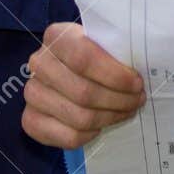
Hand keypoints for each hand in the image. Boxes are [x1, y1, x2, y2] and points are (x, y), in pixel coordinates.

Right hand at [22, 22, 145, 149]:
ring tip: (125, 111)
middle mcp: (39, 63)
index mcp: (57, 36)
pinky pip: (68, 136)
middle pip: (83, 93)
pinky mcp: (31, 120)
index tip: (137, 83)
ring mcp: (32, 92)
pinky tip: (101, 124)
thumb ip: (116, 50)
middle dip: (119, 101)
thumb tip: (142, 66)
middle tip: (137, 100)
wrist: (65, 69)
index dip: (115, 76)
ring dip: (109, 118)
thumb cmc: (93, 53)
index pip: (84, 59)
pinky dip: (91, 134)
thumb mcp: (102, 41)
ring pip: (79, 117)